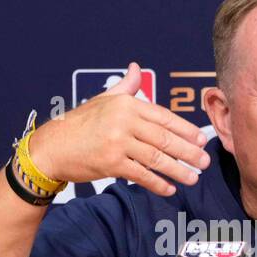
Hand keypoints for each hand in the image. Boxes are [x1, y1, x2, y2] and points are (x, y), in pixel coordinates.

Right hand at [27, 62, 210, 196]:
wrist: (52, 147)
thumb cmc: (78, 124)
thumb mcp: (103, 100)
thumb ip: (125, 87)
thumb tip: (136, 68)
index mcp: (125, 104)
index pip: (163, 117)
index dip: (185, 129)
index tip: (201, 139)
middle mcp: (123, 121)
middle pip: (164, 138)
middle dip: (188, 152)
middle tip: (204, 162)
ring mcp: (117, 143)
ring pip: (156, 157)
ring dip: (178, 170)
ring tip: (193, 178)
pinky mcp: (110, 164)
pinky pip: (141, 174)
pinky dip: (157, 183)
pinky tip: (169, 189)